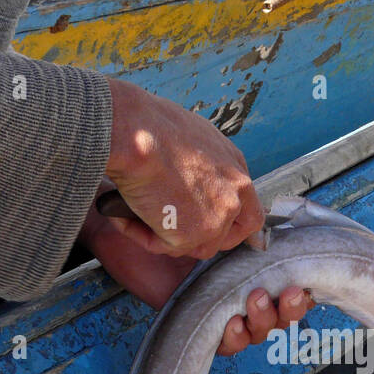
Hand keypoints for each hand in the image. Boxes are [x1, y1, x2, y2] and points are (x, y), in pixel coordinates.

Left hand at [79, 200, 313, 355]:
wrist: (120, 210)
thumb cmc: (162, 196)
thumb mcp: (212, 201)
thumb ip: (242, 217)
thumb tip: (267, 236)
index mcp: (246, 254)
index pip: (284, 280)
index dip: (297, 287)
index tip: (300, 282)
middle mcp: (233, 279)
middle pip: (275, 308)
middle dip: (288, 307)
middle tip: (286, 295)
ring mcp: (214, 299)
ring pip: (255, 327)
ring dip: (264, 320)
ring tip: (256, 302)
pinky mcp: (191, 316)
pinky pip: (221, 343)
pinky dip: (234, 338)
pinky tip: (233, 323)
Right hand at [101, 77, 264, 258]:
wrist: (135, 133)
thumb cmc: (153, 127)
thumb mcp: (196, 140)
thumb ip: (205, 168)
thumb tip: (192, 183)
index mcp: (236, 171)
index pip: (249, 214)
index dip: (230, 226)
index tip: (211, 227)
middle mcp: (233, 196)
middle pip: (227, 238)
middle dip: (199, 239)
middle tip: (169, 229)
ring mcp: (215, 218)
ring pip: (194, 246)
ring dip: (168, 237)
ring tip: (139, 214)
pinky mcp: (189, 234)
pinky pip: (163, 245)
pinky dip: (141, 234)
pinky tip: (124, 217)